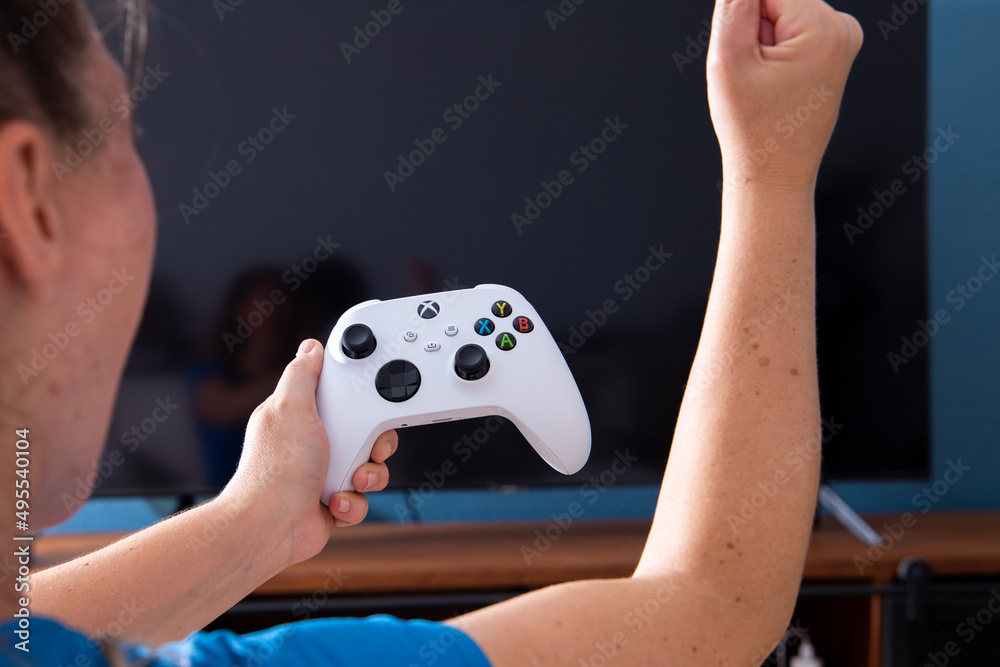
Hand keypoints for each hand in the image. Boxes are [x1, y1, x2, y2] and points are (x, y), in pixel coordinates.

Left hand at [220, 338, 397, 567]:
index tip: (369, 410)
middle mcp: (312, 444)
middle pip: (365, 434)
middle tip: (366, 449)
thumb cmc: (275, 472)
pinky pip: (361, 498)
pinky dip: (353, 503)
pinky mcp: (331, 502)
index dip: (361, 402)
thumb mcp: (290, 408)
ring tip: (350, 481)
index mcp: (300, 416)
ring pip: (369, 467)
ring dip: (367, 477)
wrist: (270, 529)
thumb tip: (311, 347)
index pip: (343, 398)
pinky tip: (334, 502)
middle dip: (373, 445)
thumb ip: (302, 374)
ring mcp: (323, 474)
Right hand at [707, 0, 862, 190]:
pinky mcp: (833, 52)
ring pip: (781, 14)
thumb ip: (734, 5)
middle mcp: (843, 28)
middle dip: (754, 28)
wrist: (774, 176)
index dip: (742, 16)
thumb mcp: (728, 59)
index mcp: (824, 28)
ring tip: (763, 83)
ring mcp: (842, 41)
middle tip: (753, 75)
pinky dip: (772, 52)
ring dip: (761, 41)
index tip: (745, 55)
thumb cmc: (753, 128)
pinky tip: (772, 85)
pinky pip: (791, 32)